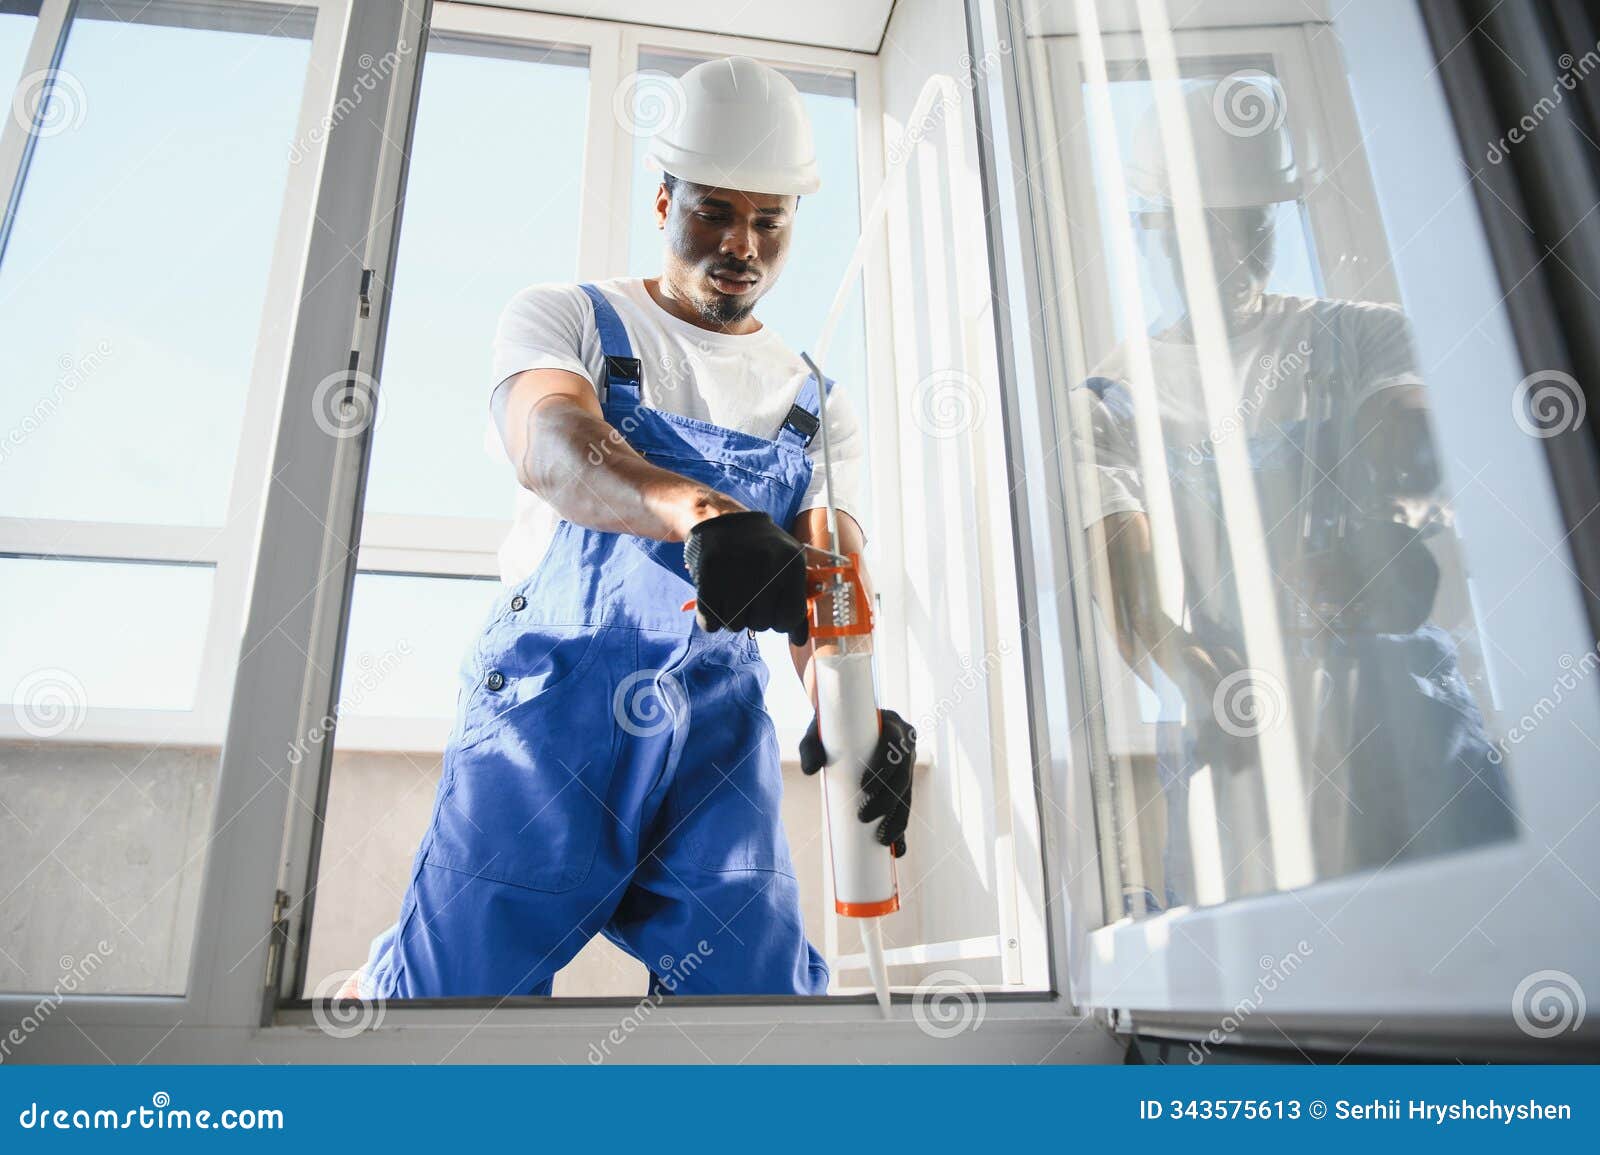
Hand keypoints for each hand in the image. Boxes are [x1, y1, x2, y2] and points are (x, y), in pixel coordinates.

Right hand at [684, 510, 809, 643]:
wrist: (722, 520)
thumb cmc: (761, 552)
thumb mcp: (786, 568)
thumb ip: (795, 604)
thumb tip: (799, 642)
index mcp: (792, 563)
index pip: (789, 619)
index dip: (779, 620)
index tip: (771, 606)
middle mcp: (767, 563)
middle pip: (760, 624)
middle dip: (752, 616)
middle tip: (747, 594)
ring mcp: (736, 566)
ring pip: (733, 624)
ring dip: (730, 617)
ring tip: (731, 593)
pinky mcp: (708, 570)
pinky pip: (710, 621)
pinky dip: (710, 618)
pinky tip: (714, 598)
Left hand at [800, 709, 915, 856]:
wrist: (843, 728)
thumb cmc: (831, 729)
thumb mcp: (817, 734)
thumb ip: (810, 748)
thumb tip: (810, 770)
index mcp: (892, 726)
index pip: (894, 744)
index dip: (884, 766)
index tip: (865, 787)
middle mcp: (905, 747)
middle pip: (902, 776)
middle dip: (887, 801)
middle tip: (862, 816)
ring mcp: (907, 767)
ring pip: (906, 795)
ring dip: (897, 819)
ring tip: (881, 839)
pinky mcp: (902, 784)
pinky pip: (905, 807)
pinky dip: (901, 828)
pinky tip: (897, 849)